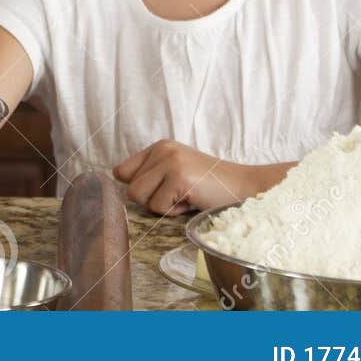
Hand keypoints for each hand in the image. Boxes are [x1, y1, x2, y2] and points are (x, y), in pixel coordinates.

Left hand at [112, 140, 253, 215]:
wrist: (245, 188)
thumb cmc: (210, 187)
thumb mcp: (177, 173)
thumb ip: (151, 175)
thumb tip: (116, 178)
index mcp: (159, 147)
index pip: (122, 171)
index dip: (137, 189)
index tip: (159, 193)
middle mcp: (162, 150)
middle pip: (130, 188)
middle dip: (152, 200)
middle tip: (179, 196)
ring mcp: (170, 161)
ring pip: (139, 197)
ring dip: (162, 207)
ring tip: (185, 198)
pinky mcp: (178, 177)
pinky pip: (158, 207)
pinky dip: (175, 212)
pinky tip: (193, 201)